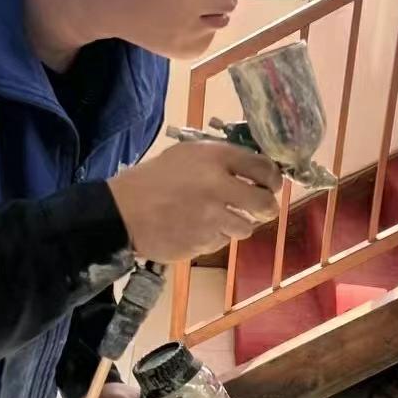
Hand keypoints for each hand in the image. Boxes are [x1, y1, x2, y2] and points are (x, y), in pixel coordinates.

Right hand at [108, 142, 282, 262]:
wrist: (123, 213)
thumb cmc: (155, 179)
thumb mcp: (187, 154)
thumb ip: (221, 158)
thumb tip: (255, 168)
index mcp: (215, 159)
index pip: (263, 168)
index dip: (273, 178)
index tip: (272, 184)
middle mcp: (218, 188)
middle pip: (265, 203)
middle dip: (268, 207)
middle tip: (263, 208)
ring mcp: (212, 219)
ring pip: (246, 227)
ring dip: (238, 224)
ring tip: (219, 218)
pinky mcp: (203, 243)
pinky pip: (222, 241)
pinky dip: (216, 236)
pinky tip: (197, 228)